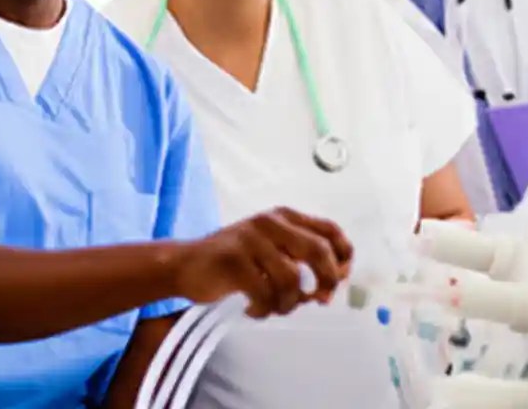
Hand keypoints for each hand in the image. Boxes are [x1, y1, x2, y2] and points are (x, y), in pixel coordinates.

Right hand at [171, 207, 353, 318]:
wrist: (184, 264)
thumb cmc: (234, 262)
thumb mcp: (270, 249)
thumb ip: (299, 258)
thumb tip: (332, 284)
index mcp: (284, 216)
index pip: (329, 230)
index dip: (343, 256)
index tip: (340, 279)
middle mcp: (270, 222)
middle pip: (319, 251)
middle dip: (327, 281)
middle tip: (319, 300)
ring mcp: (251, 239)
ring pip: (291, 279)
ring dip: (288, 304)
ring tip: (274, 308)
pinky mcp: (233, 260)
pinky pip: (264, 294)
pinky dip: (263, 310)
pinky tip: (253, 310)